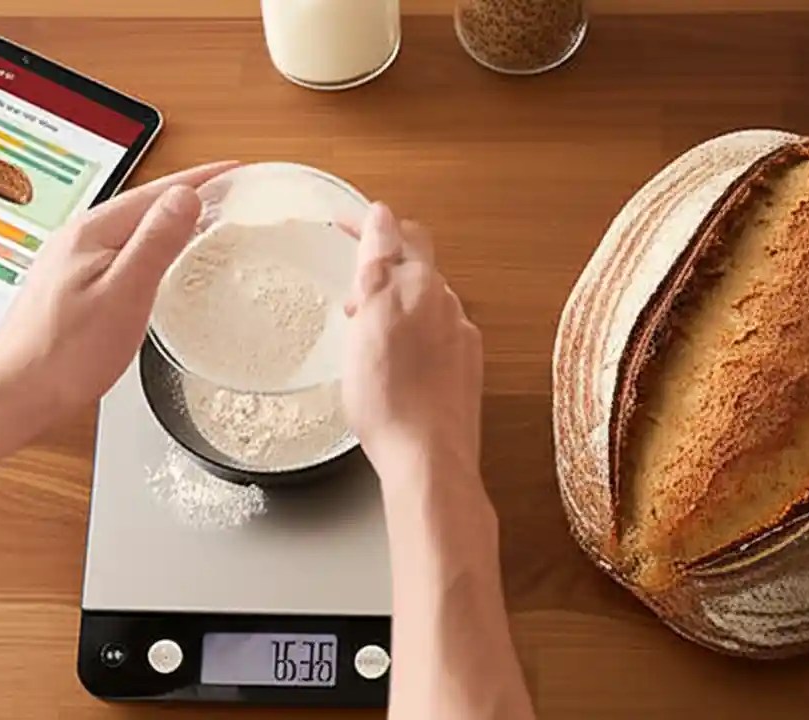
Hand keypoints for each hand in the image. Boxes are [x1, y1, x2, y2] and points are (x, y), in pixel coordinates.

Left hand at [0, 162, 235, 421]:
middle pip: (142, 205)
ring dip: (166, 222)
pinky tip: (157, 265)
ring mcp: (70, 262)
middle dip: (185, 196)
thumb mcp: (123, 295)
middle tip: (226, 194)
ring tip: (200, 222)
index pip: (155, 192)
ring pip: (130, 230)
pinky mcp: (69, 286)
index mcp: (91, 233)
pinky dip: (148, 249)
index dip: (199, 180)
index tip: (232, 171)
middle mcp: (77, 239)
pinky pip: (118, 253)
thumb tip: (185, 197)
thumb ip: (155, 243)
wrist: (16, 393)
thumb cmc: (65, 354)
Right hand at [341, 204, 483, 479]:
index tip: (343, 222)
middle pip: (415, 265)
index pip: (396, 233)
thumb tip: (381, 215)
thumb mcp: (368, 317)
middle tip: (353, 282)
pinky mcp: (464, 369)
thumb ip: (377, 260)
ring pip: (425, 302)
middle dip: (383, 265)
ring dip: (397, 301)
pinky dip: (413, 332)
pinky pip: (436, 334)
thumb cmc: (389, 396)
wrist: (427, 457)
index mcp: (420, 285)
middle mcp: (447, 305)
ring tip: (368, 327)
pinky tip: (397, 358)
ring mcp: (459, 338)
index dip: (367, 223)